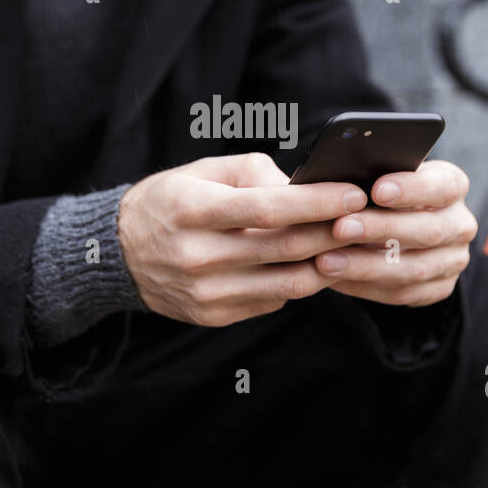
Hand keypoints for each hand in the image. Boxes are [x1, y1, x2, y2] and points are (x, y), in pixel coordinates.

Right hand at [117, 152, 369, 326]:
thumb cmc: (172, 201)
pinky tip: (310, 263)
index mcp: (193, 209)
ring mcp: (205, 291)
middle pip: (285, 247)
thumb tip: (306, 188)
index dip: (317, 202)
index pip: (268, 208)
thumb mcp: (204, 171)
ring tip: (349, 244)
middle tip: (367, 218)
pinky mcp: (213, 315)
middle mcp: (197, 254)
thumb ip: (256, 173)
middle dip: (334, 231)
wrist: (120, 253)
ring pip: (289, 281)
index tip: (354, 194)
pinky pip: (273, 300)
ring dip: (327, 263)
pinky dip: (298, 281)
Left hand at [315, 160, 477, 307]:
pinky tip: (336, 279)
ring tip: (326, 261)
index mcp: (453, 186)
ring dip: (366, 266)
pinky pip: (402, 293)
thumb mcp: (383, 174)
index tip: (377, 190)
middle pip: (428, 231)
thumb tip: (339, 177)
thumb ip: (372, 176)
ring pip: (414, 268)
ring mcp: (454, 260)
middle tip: (340, 228)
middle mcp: (461, 224)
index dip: (412, 189)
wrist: (396, 224)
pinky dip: (365, 287)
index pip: (443, 186)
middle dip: (381, 230)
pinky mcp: (440, 287)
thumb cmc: (382, 190)